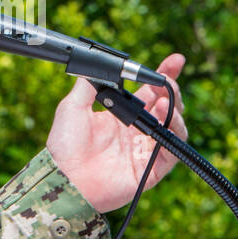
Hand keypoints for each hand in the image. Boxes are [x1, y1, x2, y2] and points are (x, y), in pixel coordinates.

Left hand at [46, 54, 186, 213]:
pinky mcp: (149, 171)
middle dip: (171, 91)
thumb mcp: (72, 107)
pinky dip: (174, 139)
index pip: (150, 92)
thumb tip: (99, 64)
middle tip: (166, 82)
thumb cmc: (64, 146)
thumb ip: (88, 84)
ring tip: (164, 103)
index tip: (175, 60)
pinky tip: (167, 123)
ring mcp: (144, 151)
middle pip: (166, 107)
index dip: (164, 76)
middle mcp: (136, 132)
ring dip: (173, 112)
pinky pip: (171, 155)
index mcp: (121, 115)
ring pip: (173, 129)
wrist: (62, 178)